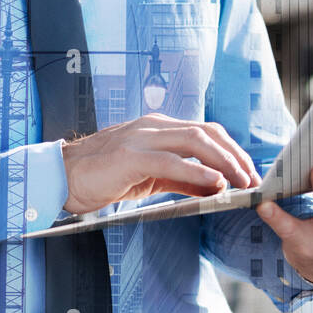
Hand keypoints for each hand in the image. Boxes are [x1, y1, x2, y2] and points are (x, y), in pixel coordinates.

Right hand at [61, 112, 262, 214]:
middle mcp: (153, 126)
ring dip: (223, 162)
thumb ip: (180, 178)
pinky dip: (196, 170)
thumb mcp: (149, 176)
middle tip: (253, 179)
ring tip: (240, 181)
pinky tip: (213, 182)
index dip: (232, 150)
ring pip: (194, 140)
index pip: (206, 131)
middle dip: (235, 155)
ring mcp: (141, 137)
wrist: (60, 177)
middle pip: (206, 132)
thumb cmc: (103, 176)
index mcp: (158, 127)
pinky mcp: (130, 156)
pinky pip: (170, 160)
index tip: (249, 171)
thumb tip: (214, 185)